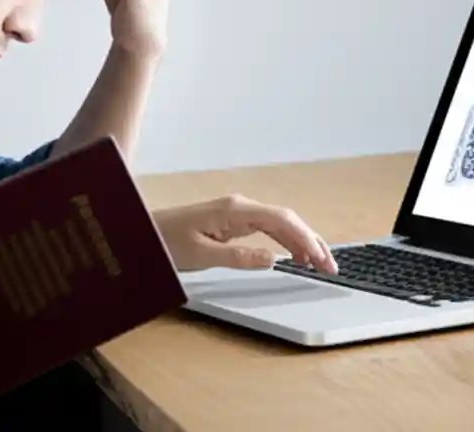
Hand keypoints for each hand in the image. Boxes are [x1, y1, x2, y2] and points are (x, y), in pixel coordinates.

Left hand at [153, 194, 337, 273]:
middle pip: (286, 219)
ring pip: (280, 223)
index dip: (305, 239)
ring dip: (302, 241)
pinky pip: (268, 227)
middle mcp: (240, 206)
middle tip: (330, 266)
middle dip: (311, 240)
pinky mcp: (233, 220)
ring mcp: (237, 212)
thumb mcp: (201, 255)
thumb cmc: (166, 241)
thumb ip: (238, 257)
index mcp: (235, 210)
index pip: (281, 220)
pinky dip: (286, 240)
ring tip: (320, 264)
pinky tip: (295, 255)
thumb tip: (273, 259)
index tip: (321, 259)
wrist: (143, 230)